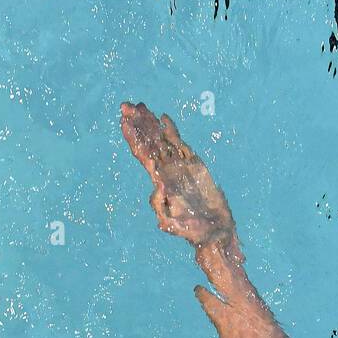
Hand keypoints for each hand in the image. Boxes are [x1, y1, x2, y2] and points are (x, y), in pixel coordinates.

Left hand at [120, 102, 237, 249]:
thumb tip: (158, 184)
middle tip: (125, 105)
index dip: (133, 139)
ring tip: (139, 105)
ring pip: (161, 140)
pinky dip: (171, 130)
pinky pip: (179, 143)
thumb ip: (163, 209)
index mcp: (160, 182)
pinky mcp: (193, 164)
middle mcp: (167, 171)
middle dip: (137, 125)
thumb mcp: (175, 226)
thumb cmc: (194, 232)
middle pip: (149, 143)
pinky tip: (163, 118)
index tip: (123, 122)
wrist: (214, 230)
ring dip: (150, 123)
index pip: (142, 155)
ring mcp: (179, 166)